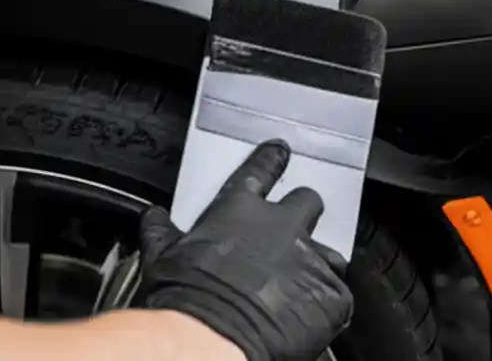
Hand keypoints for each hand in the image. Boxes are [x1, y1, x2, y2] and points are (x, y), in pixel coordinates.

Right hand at [136, 141, 352, 360]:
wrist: (210, 339)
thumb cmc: (185, 301)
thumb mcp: (162, 257)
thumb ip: (162, 232)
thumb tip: (154, 218)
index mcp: (239, 211)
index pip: (261, 170)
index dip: (272, 159)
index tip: (280, 152)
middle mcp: (281, 227)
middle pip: (308, 203)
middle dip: (302, 215)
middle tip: (290, 237)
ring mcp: (310, 259)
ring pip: (329, 251)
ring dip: (317, 265)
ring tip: (301, 288)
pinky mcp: (331, 295)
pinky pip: (338, 294)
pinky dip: (325, 306)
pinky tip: (307, 317)